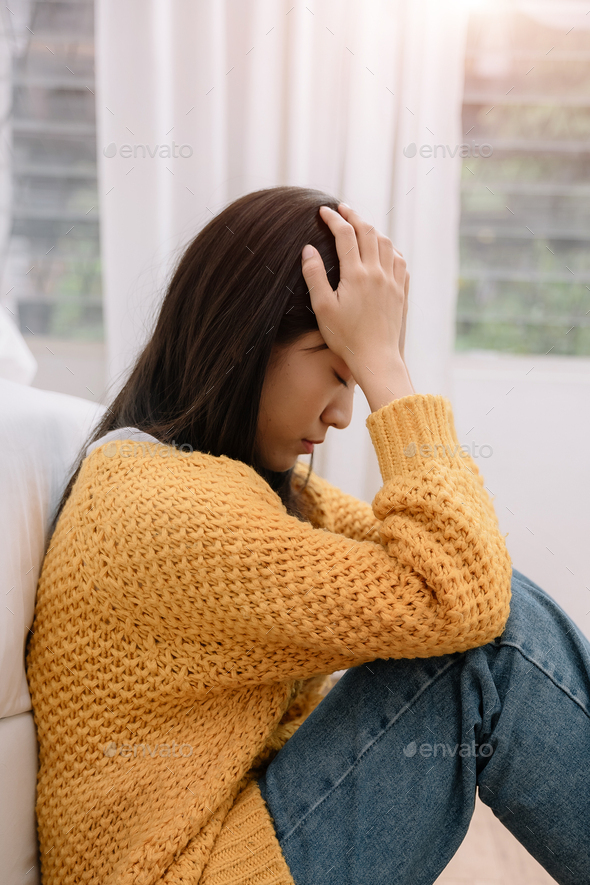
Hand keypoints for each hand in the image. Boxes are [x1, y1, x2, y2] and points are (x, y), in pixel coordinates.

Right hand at [301, 203, 407, 383]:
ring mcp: (393, 281)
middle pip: (368, 232)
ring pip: (386, 243)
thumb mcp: (322, 308)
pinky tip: (384, 251)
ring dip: (373, 230)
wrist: (377, 359)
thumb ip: (314, 276)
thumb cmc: (346, 337)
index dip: (333, 219)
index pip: (345, 235)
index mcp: (356, 274)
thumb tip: (308, 249)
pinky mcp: (401, 292)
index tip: (323, 211)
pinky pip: (400, 260)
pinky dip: (390, 249)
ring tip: (361, 227)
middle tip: (342, 209)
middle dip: (354, 217)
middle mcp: (377, 272)